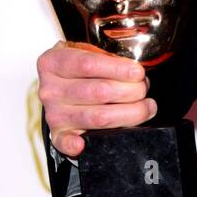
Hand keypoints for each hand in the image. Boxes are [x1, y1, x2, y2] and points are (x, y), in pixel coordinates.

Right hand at [36, 39, 155, 157]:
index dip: (118, 69)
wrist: (60, 83)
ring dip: (129, 113)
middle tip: (143, 88)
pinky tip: (84, 144)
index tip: (138, 72)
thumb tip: (136, 73)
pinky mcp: (59, 133)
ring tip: (145, 107)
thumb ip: (109, 57)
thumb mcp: (89, 51)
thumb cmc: (81, 67)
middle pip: (98, 92)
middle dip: (131, 91)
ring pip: (97, 117)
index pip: (88, 64)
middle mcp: (50, 89)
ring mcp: (53, 113)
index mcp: (53, 63)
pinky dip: (74, 145)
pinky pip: (65, 142)